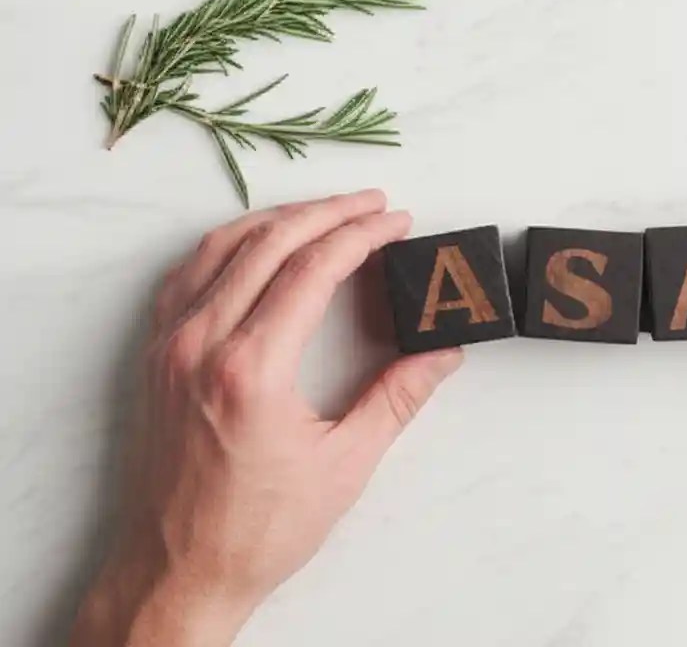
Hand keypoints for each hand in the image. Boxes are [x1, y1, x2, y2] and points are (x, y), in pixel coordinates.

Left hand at [69, 190, 462, 646]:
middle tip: (373, 204)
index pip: (312, 270)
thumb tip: (443, 353)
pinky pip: (188, 275)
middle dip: (327, 213)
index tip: (396, 221)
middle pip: (268, 244)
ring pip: (222, 249)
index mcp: (251, 368)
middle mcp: (201, 345)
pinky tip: (255, 243)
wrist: (178, 570)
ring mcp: (169, 347)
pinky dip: (228, 245)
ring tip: (324, 211)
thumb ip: (397, 398)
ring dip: (277, 220)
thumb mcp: (345, 464)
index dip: (360, 235)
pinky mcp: (155, 357)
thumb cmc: (255, 530)